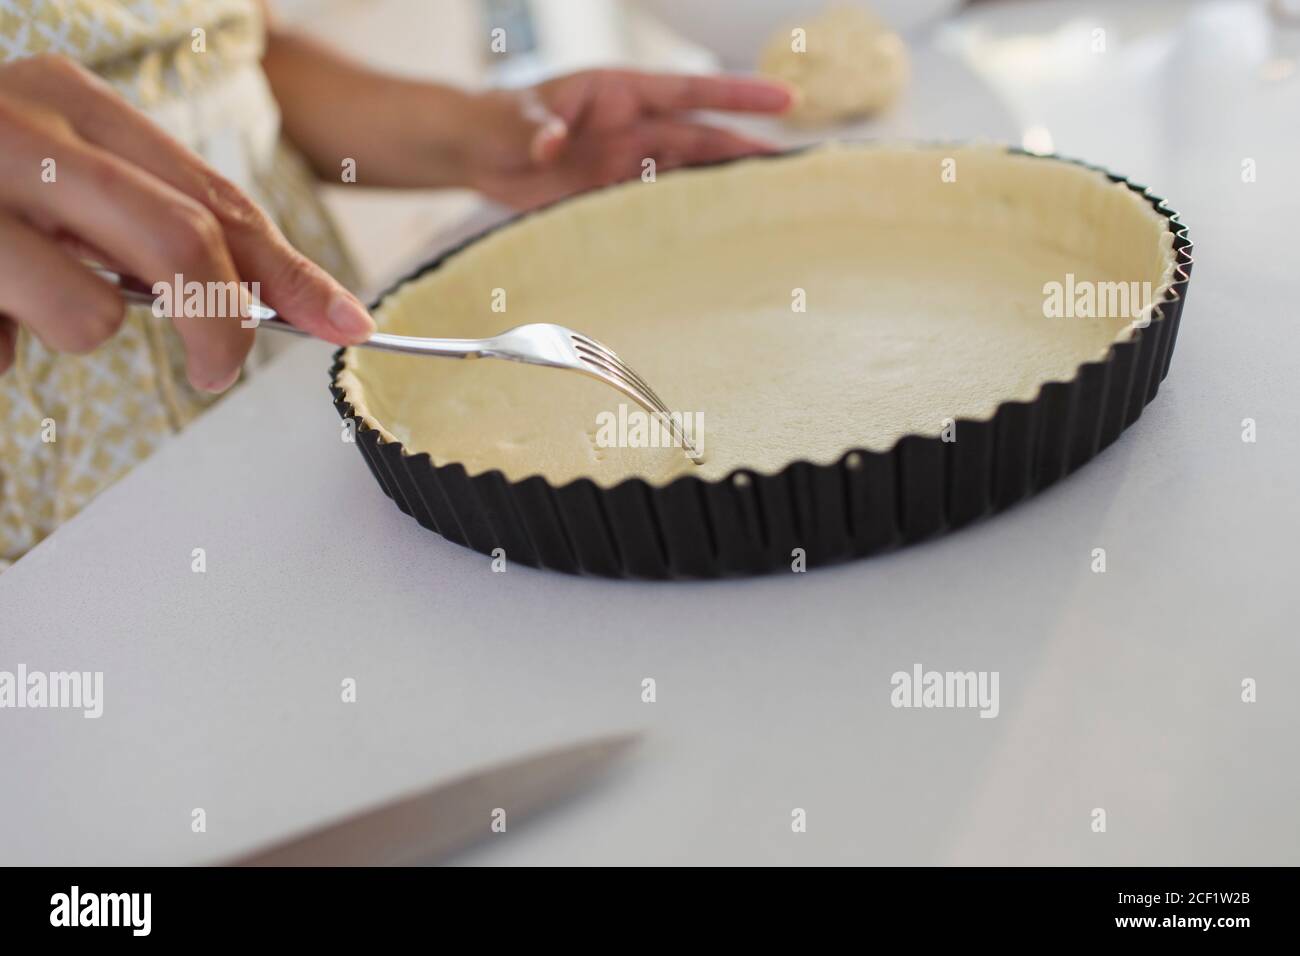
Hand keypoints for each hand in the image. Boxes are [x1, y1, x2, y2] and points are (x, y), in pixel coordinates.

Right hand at [0, 54, 373, 389]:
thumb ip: (135, 224)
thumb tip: (258, 299)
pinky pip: (24, 332)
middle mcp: (24, 123)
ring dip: (83, 334)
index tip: (349, 321)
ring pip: (100, 306)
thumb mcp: (54, 182)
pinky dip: (11, 347)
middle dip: (226, 326)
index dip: (291, 270)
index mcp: (72, 102)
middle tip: (219, 373)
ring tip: (26, 307)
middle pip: (188, 241)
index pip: (217, 197)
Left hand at [463, 69, 793, 208]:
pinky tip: (716, 237)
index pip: (692, 92)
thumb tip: (549, 141)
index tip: (786, 99)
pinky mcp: (616, 195)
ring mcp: (629, 163)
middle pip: (704, 140)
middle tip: (794, 171)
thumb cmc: (495, 120)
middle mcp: (635, 127)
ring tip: (768, 209)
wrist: (476, 152)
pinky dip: (688, 220)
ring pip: (690, 176)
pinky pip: (661, 207)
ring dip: (725, 190)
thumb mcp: (514, 119)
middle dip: (749, 153)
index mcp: (622, 94)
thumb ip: (536, 127)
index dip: (740, 95)